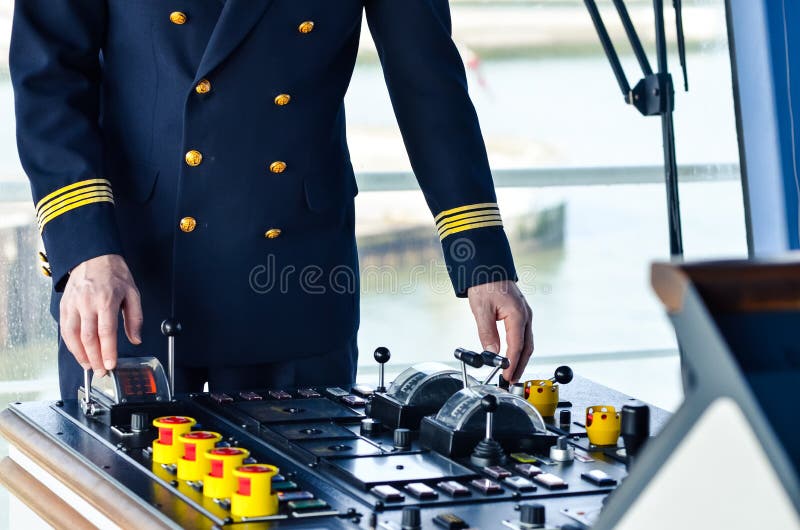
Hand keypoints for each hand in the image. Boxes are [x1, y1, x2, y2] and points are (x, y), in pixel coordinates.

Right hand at [60, 254, 142, 374]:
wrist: (93, 256)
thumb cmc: (114, 274)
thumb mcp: (133, 293)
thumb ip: (135, 318)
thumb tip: (135, 339)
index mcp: (106, 300)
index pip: (106, 332)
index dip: (108, 352)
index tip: (110, 365)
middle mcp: (87, 303)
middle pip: (88, 337)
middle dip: (94, 358)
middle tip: (100, 371)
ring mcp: (73, 304)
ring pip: (72, 335)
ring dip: (80, 354)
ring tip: (88, 365)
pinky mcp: (64, 306)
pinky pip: (64, 329)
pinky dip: (70, 344)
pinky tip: (77, 352)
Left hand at [468, 280, 532, 383]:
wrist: (487, 266)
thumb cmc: (484, 283)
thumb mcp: (481, 310)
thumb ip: (487, 333)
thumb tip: (491, 353)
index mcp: (518, 315)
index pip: (517, 346)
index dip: (512, 364)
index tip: (506, 376)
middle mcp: (525, 316)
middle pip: (527, 347)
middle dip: (520, 365)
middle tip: (511, 381)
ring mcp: (525, 314)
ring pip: (527, 342)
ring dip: (521, 359)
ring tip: (512, 373)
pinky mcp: (521, 314)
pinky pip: (524, 335)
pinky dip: (520, 348)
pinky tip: (513, 356)